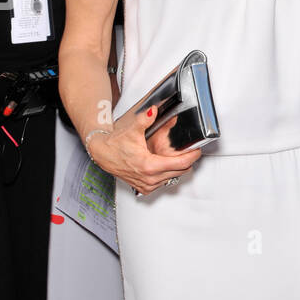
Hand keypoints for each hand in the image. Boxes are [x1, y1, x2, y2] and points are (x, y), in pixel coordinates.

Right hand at [88, 104, 202, 194]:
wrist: (102, 154)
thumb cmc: (115, 145)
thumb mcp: (132, 130)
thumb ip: (145, 120)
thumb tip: (153, 111)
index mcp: (150, 166)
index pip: (180, 164)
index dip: (192, 156)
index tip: (197, 150)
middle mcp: (150, 179)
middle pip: (180, 172)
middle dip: (187, 161)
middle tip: (190, 151)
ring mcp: (147, 185)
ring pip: (172, 178)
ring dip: (178, 168)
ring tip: (178, 157)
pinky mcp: (144, 188)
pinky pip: (163, 182)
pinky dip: (167, 174)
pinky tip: (164, 165)